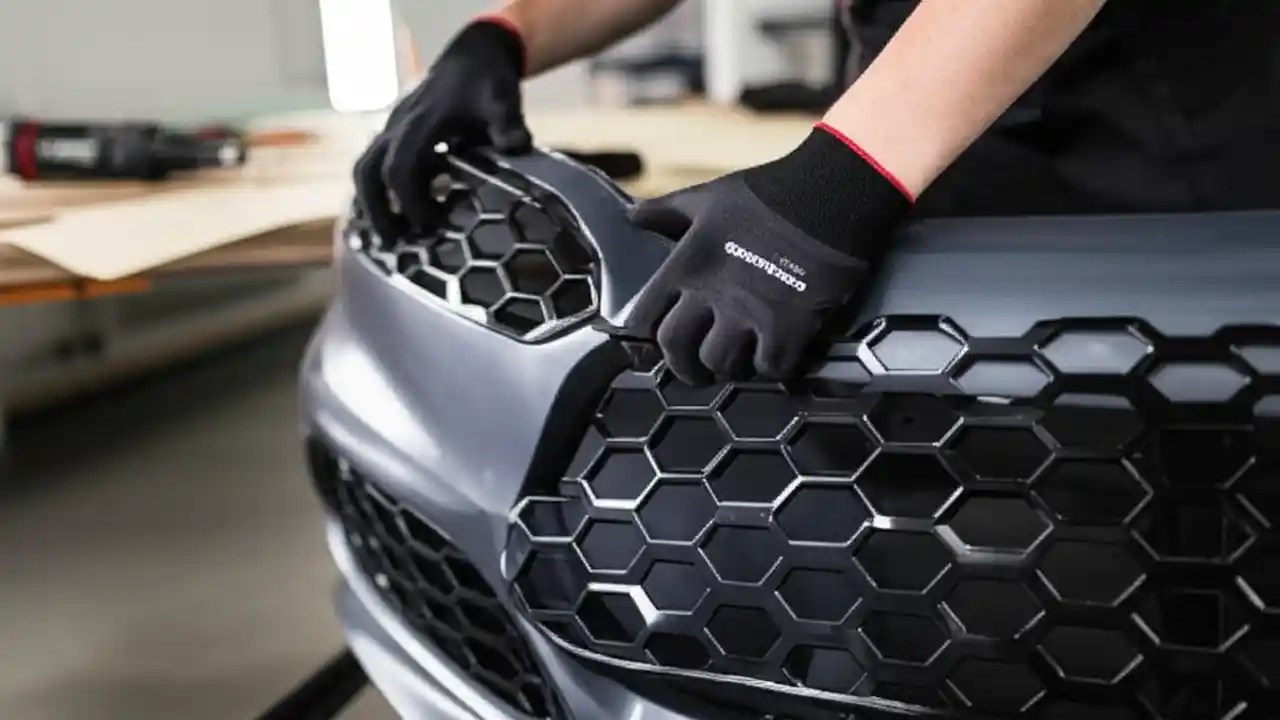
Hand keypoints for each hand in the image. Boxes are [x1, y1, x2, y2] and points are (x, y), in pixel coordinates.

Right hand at [354, 18, 530, 239]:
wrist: (475, 57)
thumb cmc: (488, 81)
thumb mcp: (503, 100)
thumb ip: (508, 124)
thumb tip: (517, 147)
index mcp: (421, 122)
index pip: (401, 167)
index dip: (410, 200)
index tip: (430, 225)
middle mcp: (398, 127)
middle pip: (368, 171)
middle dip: (377, 210)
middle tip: (394, 244)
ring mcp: (393, 131)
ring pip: (365, 169)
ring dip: (373, 205)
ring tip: (392, 239)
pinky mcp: (396, 137)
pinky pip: (375, 167)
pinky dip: (381, 194)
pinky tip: (400, 218)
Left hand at [625, 124, 913, 384]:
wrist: (826, 195)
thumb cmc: (764, 194)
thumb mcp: (705, 198)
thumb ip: (665, 211)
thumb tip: (632, 217)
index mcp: (686, 265)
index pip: (645, 317)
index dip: (649, 334)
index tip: (661, 338)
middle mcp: (711, 295)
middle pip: (677, 350)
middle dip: (684, 365)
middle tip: (696, 369)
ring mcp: (749, 315)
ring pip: (721, 365)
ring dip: (729, 367)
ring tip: (739, 361)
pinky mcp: (788, 327)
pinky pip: (770, 368)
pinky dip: (772, 368)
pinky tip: (776, 355)